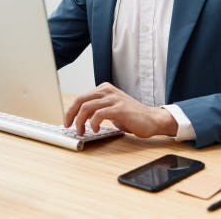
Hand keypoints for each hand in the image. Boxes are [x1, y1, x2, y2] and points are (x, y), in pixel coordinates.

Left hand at [63, 82, 177, 137]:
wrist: (152, 119)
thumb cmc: (132, 116)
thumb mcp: (111, 109)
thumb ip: (97, 109)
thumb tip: (81, 117)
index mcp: (104, 89)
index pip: (81, 97)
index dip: (71, 110)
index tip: (67, 121)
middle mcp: (108, 91)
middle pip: (80, 100)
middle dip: (71, 114)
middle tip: (68, 126)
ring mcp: (114, 99)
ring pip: (87, 107)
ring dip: (80, 121)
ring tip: (82, 131)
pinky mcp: (119, 109)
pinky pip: (99, 114)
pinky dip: (93, 123)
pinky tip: (96, 129)